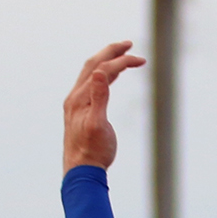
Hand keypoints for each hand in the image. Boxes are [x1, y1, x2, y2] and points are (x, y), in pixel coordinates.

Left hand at [63, 41, 145, 174]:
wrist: (81, 172)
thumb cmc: (92, 152)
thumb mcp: (97, 125)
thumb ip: (99, 97)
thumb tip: (101, 71)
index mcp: (79, 98)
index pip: (101, 70)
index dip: (121, 62)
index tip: (140, 60)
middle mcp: (76, 97)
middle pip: (93, 66)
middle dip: (111, 52)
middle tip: (129, 44)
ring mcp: (77, 104)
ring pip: (92, 75)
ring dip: (108, 62)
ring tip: (124, 56)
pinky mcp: (81, 111)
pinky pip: (92, 86)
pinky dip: (104, 76)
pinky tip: (112, 78)